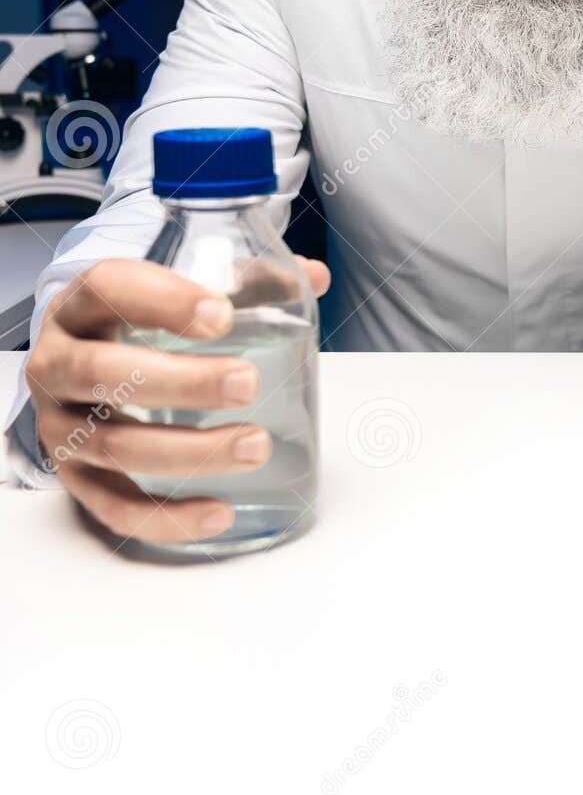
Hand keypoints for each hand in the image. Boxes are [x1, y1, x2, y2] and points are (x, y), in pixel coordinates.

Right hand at [25, 256, 329, 546]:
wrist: (74, 370)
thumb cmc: (132, 327)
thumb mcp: (173, 293)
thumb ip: (244, 282)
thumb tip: (314, 277)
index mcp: (80, 305)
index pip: (109, 289)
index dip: (164, 302)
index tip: (223, 315)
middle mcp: (56, 364)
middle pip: (102, 371)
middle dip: (180, 381)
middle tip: (246, 383)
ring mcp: (59, 426)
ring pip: (113, 445)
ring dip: (188, 452)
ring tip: (255, 445)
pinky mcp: (73, 479)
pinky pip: (113, 508)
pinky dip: (166, 518)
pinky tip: (220, 513)